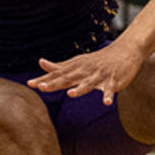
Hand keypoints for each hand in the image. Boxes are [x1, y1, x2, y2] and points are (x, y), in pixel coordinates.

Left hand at [27, 42, 147, 105]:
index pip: (57, 75)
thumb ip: (59, 66)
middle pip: (68, 78)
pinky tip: (106, 102)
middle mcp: (85, 71)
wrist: (124, 51)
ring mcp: (99, 76)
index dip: (44, 79)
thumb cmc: (98, 60)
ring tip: (71, 94)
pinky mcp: (113, 80)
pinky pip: (110, 89)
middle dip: (55, 83)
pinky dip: (108, 95)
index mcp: (76, 68)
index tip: (30, 84)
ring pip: (88, 84)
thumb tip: (41, 63)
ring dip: (80, 89)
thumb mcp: (77, 62)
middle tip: (42, 87)